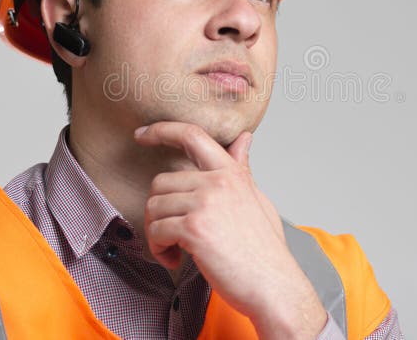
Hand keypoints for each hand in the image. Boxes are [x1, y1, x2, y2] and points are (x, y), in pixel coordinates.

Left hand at [135, 122, 326, 339]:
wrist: (273, 285)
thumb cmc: (264, 250)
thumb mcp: (256, 200)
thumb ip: (241, 170)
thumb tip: (244, 139)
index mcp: (231, 173)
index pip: (192, 134)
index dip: (162, 130)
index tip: (142, 133)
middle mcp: (218, 181)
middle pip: (161, 182)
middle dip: (158, 211)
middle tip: (171, 235)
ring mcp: (205, 203)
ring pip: (153, 207)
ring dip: (157, 233)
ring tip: (176, 250)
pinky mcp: (194, 228)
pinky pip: (155, 231)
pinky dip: (158, 250)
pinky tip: (175, 260)